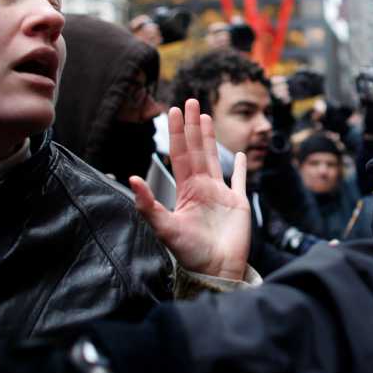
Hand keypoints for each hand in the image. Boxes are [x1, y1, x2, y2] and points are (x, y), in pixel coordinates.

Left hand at [129, 99, 251, 279]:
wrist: (216, 271)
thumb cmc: (190, 254)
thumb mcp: (165, 228)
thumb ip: (148, 204)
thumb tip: (132, 178)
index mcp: (186, 191)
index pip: (180, 154)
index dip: (177, 132)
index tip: (173, 110)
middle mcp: (202, 188)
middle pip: (197, 150)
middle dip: (192, 126)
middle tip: (189, 101)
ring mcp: (221, 195)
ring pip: (215, 158)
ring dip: (210, 138)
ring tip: (206, 116)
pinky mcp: (239, 204)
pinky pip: (240, 181)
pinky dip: (241, 168)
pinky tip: (241, 155)